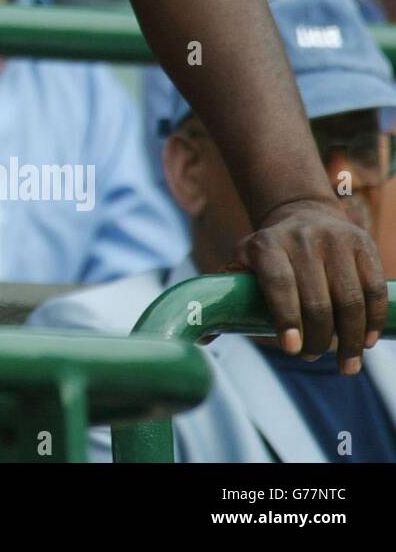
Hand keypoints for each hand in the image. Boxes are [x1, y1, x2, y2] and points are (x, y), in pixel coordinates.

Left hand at [231, 198, 386, 371]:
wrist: (303, 214)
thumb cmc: (269, 253)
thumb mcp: (242, 262)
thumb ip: (224, 296)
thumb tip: (202, 338)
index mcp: (265, 245)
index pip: (278, 284)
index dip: (286, 319)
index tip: (292, 349)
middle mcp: (301, 239)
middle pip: (317, 300)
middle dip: (318, 338)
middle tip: (313, 356)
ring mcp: (335, 240)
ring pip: (349, 299)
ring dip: (351, 339)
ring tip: (346, 362)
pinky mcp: (362, 244)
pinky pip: (374, 289)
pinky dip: (373, 320)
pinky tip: (368, 340)